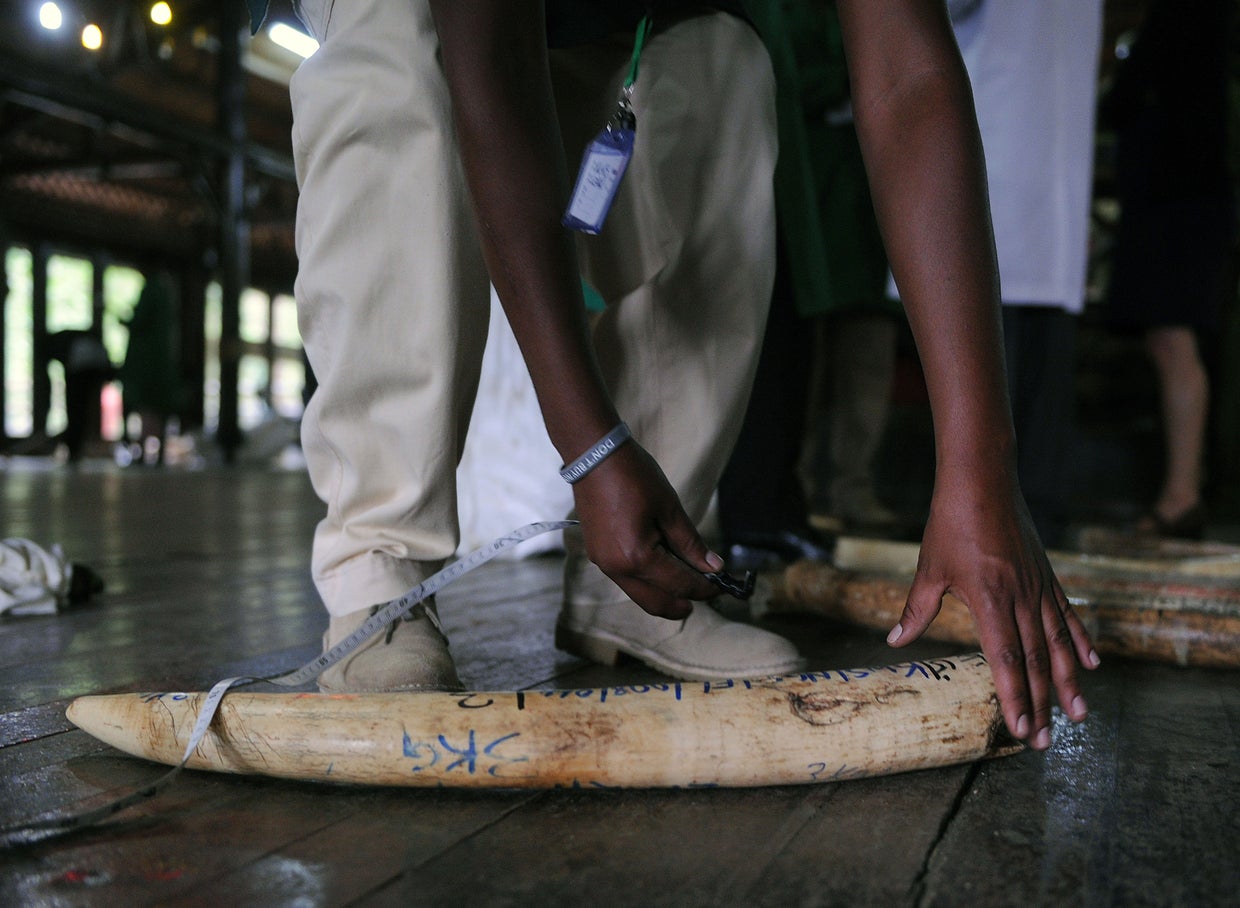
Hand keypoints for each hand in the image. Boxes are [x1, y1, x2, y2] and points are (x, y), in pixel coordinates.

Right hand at [570, 440, 724, 618]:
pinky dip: (648, 581)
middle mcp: (617, 569)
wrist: (593, 455)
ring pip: (640, 594)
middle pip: (656, 602)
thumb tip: (713, 567)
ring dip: (665, 594)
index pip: (680, 584)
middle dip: (683, 604)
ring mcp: (603, 564)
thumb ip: (690, 543)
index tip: (724, 586)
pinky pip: (627, 579)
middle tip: (707, 595)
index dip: (705, 588)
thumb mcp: (669, 508)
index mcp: (638, 557)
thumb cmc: (634, 476)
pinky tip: (663, 568)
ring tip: (688, 582)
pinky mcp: (598, 555)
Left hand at [886, 467, 1100, 749]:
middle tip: (1047, 742)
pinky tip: (1092, 665)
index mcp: (990, 600)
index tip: (1022, 730)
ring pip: (1058, 644)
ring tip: (1081, 715)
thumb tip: (895, 642)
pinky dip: (1080, 641)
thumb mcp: (929, 568)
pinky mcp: (1047, 575)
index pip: (1007, 660)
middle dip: (1042, 705)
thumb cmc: (950, 522)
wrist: (983, 479)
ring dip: (1068, 682)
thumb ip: (916, 609)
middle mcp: (1021, 598)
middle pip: (1035, 661)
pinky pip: (1067, 615)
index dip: (1015, 697)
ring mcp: (1039, 587)